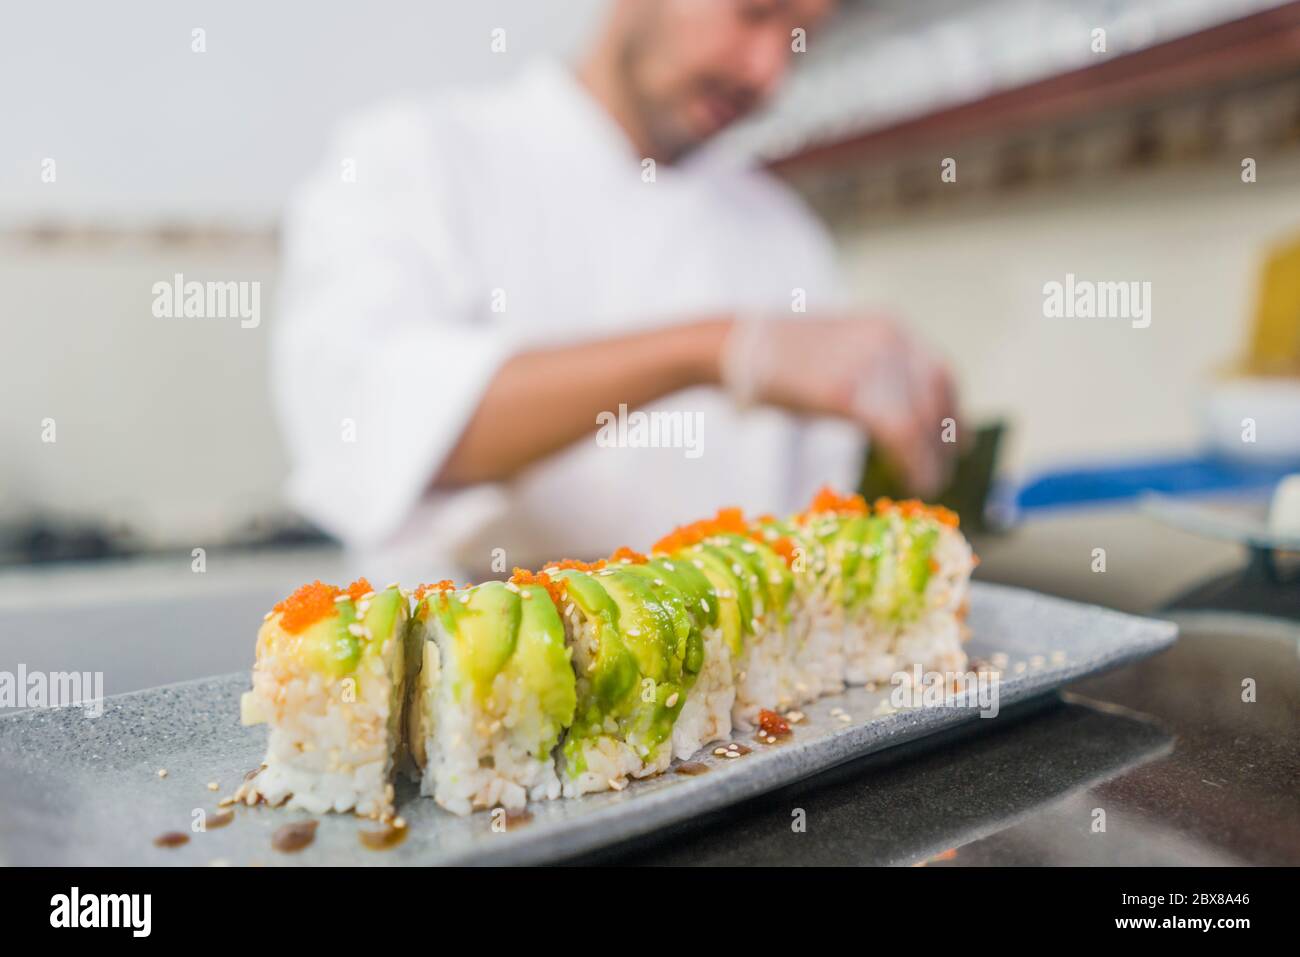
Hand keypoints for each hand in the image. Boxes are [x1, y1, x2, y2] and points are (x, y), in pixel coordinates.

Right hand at [720, 315, 959, 496]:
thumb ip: (873, 373)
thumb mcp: (841, 351)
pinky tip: (915, 479)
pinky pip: (899, 433)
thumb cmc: (782, 357)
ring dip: (931, 457)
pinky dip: (913, 461)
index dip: (953, 411)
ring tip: (930, 482)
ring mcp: (871, 365)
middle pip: (936, 398)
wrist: (740, 346)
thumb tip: (896, 414)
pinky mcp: (851, 392)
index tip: (957, 440)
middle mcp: (890, 342)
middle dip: (945, 439)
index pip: (940, 373)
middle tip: (946, 469)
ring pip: (921, 420)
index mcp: (889, 329)